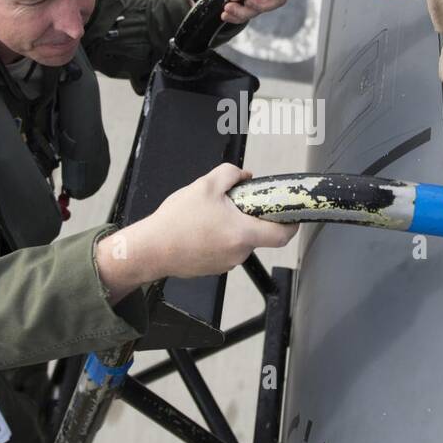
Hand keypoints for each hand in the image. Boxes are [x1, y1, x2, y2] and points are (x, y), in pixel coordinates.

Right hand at [94, 164, 298, 303]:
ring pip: (239, 241)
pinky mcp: (213, 268)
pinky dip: (218, 239)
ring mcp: (226, 263)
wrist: (150, 249)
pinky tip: (199, 229)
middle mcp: (238, 252)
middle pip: (258, 235)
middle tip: (231, 204)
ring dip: (231, 228)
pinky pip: (224, 250)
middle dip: (248, 218)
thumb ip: (231, 174)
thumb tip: (244, 175)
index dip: (291, 225)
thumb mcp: (205, 186)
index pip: (282, 235)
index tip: (291, 216)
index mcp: (242, 233)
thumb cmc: (175, 222)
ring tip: (208, 217)